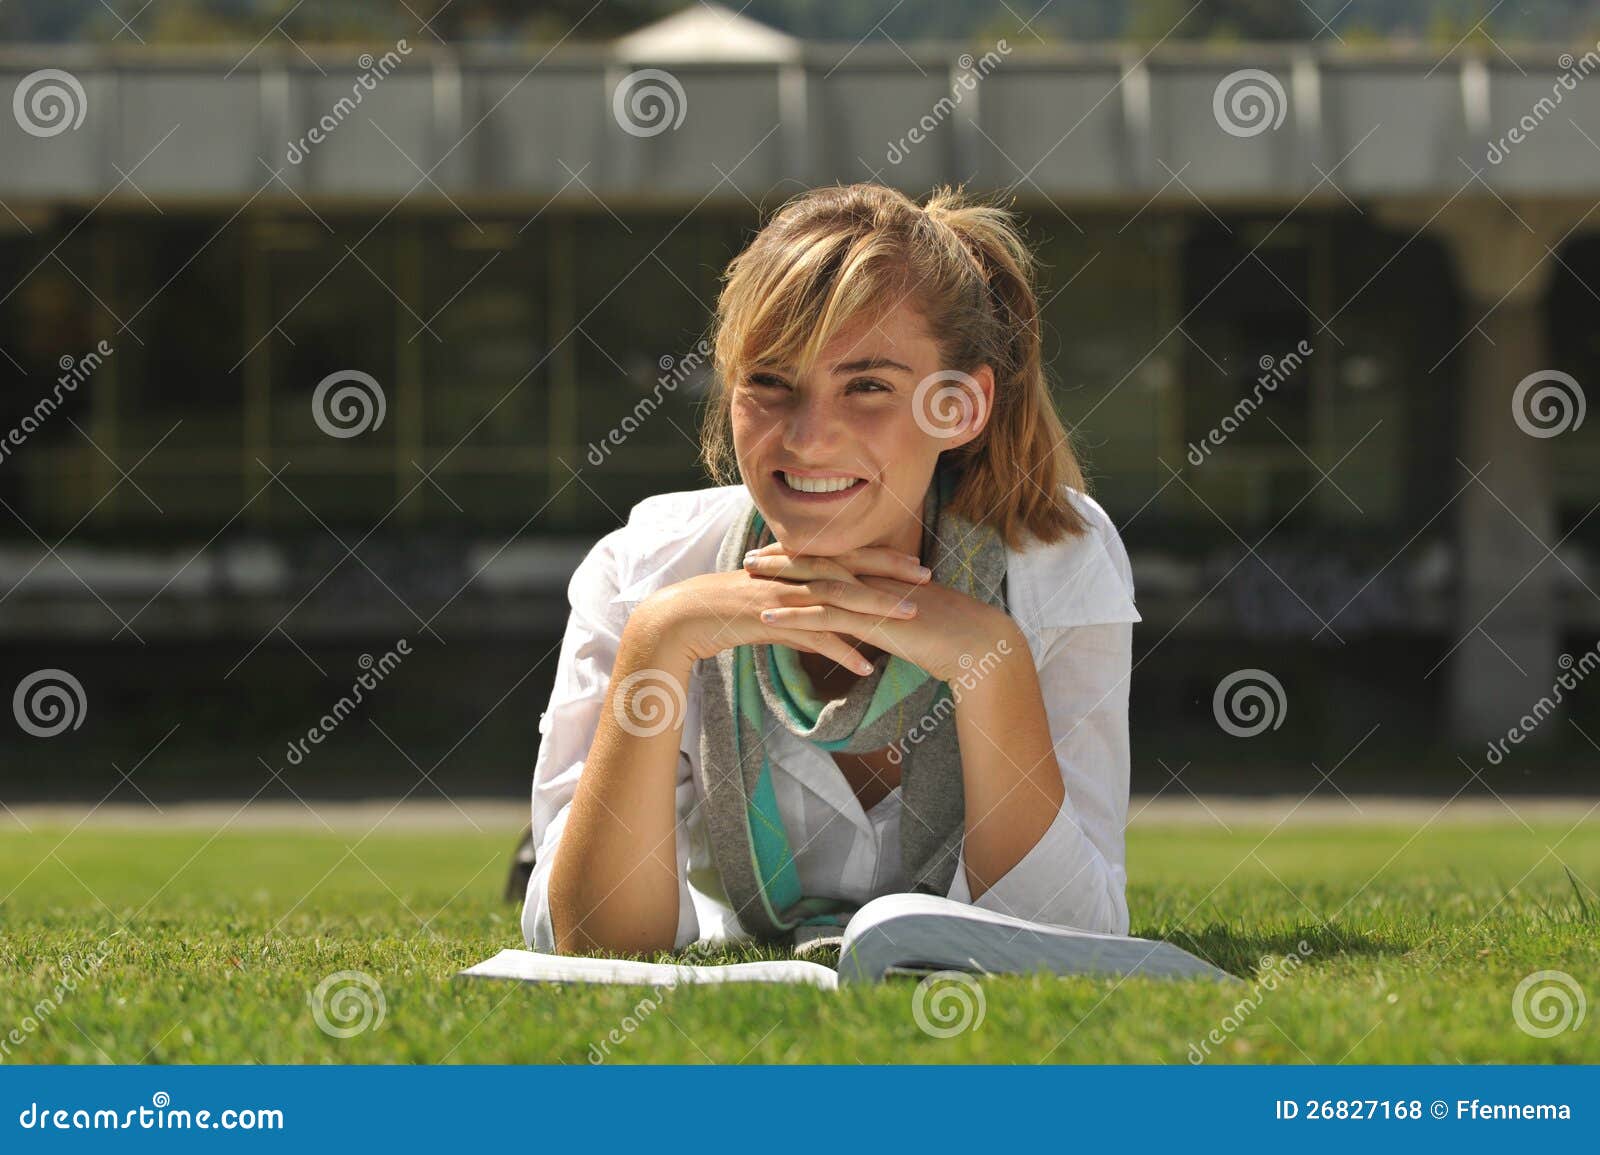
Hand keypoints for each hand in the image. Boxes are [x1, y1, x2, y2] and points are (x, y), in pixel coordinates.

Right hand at [633, 546, 929, 675]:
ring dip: (877, 609)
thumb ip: (804, 621)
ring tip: (911, 619)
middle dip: (892, 574)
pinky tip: (865, 666)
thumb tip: (830, 639)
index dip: (884, 558)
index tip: (916, 563)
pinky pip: (812, 635)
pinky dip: (840, 650)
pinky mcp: (772, 619)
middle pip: (852, 571)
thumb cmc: (728, 614)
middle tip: (929, 580)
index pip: (848, 556)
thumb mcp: (774, 613)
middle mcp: (793, 574)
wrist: (684, 617)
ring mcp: (784, 595)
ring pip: (838, 599)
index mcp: (796, 566)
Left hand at [741, 542, 1019, 682]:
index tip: (778, 550)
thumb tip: (877, 621)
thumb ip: (893, 614)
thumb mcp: (915, 618)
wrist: (976, 642)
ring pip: (817, 584)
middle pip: (821, 561)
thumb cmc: (952, 635)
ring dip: (780, 581)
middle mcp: (875, 579)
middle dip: (784, 558)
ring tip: (748, 579)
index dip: (806, 553)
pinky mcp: (872, 621)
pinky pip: (825, 616)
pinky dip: (793, 615)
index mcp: (884, 575)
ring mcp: (872, 598)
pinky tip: (768, 618)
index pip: (838, 557)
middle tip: (751, 556)